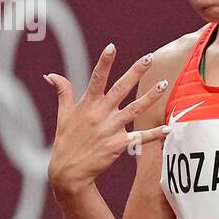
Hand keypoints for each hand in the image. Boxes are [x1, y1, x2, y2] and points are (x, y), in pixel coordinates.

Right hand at [45, 43, 169, 197]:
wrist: (69, 171)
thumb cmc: (66, 141)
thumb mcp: (63, 115)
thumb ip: (62, 92)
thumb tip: (51, 75)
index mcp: (88, 104)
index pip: (97, 78)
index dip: (104, 63)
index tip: (112, 47)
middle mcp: (101, 113)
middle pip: (121, 88)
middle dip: (136, 72)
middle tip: (150, 57)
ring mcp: (111, 128)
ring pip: (135, 109)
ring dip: (151, 97)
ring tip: (164, 84)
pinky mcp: (119, 144)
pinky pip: (140, 138)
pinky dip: (154, 134)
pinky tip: (168, 128)